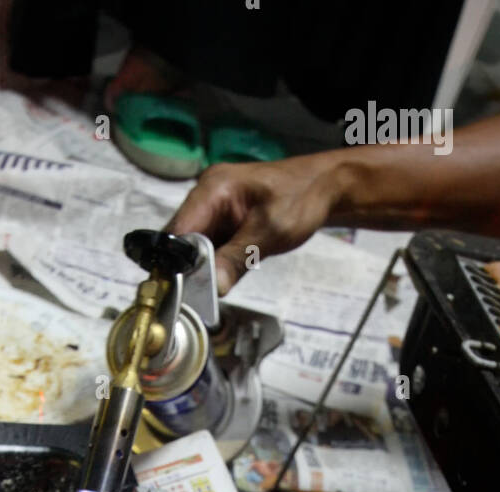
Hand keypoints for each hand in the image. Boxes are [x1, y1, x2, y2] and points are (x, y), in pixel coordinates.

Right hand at [169, 153, 342, 294]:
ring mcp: (213, 209)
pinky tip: (219, 278)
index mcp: (213, 189)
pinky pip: (208, 247)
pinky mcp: (222, 222)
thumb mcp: (270, 231)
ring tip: (208, 291)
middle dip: (185, 268)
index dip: (174, 261)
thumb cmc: (302, 198)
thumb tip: (213, 289)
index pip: (178, 230)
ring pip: (191, 247)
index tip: (180, 291)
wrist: (325, 187)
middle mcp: (206, 197)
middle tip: (196, 297)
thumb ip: (238, 259)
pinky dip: (212, 264)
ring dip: (199, 269)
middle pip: (179, 240)